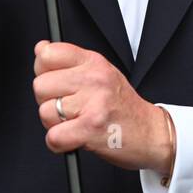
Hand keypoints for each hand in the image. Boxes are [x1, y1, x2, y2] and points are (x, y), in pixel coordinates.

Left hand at [32, 41, 174, 173]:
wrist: (151, 133)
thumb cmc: (124, 106)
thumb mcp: (100, 73)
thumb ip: (69, 61)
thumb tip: (40, 48)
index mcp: (94, 62)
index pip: (48, 54)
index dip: (43, 71)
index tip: (53, 82)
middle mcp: (94, 79)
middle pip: (40, 85)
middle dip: (48, 101)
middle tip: (68, 109)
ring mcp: (93, 103)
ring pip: (45, 112)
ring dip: (55, 125)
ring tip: (75, 123)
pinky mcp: (91, 128)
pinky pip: (54, 136)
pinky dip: (59, 144)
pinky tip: (73, 139)